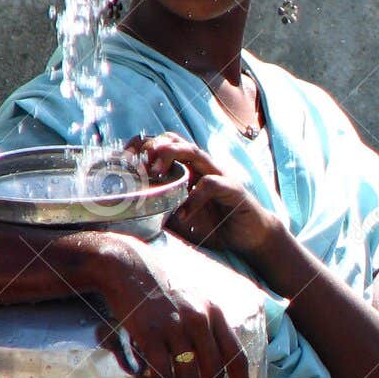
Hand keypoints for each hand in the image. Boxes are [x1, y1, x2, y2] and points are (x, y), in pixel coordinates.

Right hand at [93, 235, 251, 377]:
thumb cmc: (161, 286)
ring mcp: (175, 327)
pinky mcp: (150, 334)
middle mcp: (199, 320)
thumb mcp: (194, 299)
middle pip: (214, 370)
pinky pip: (163, 372)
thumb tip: (215, 359)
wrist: (126, 267)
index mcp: (214, 312)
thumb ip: (208, 324)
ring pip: (189, 375)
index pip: (236, 353)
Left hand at [124, 133, 277, 258]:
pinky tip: (184, 213)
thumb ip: (163, 210)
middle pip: (176, 140)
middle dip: (154, 146)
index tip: (126, 157)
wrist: (252, 237)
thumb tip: (133, 214)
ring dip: (171, 157)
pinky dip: (193, 197)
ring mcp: (219, 174)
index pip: (165, 143)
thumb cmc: (217, 226)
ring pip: (193, 152)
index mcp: (190, 169)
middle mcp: (203, 166)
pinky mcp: (233, 189)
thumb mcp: (182, 218)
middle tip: (139, 164)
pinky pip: (210, 184)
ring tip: (155, 173)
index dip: (144, 145)